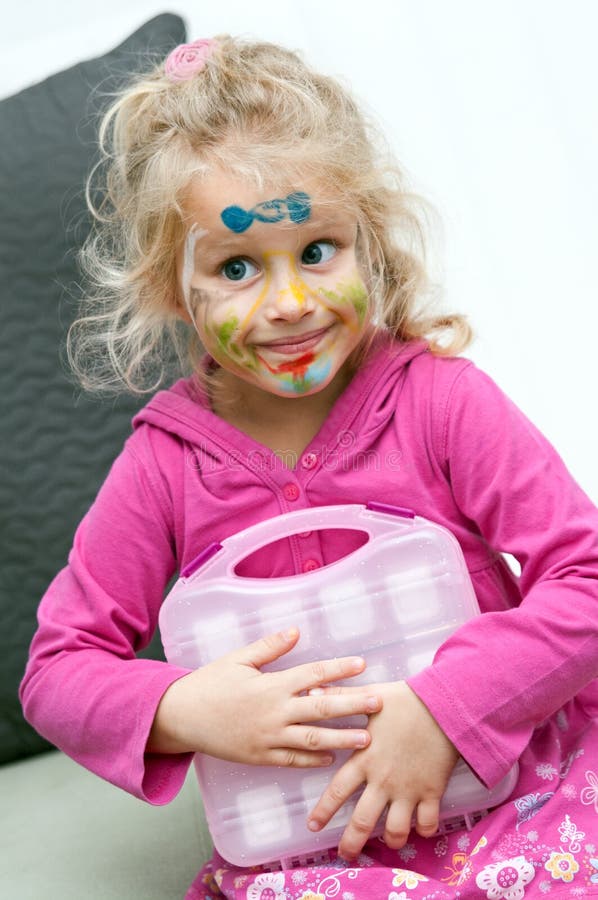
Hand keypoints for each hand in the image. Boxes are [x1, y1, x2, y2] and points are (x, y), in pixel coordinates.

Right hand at [147, 627, 382, 766]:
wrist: (181, 717)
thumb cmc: (209, 683)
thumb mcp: (238, 659)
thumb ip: (269, 647)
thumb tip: (296, 630)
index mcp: (271, 685)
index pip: (312, 674)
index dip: (338, 669)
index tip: (362, 665)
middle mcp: (274, 713)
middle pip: (321, 708)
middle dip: (352, 705)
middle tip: (379, 703)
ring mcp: (268, 738)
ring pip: (312, 740)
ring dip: (342, 739)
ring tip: (366, 738)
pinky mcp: (260, 757)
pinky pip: (292, 761)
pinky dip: (314, 761)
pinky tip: (333, 758)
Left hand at [307, 681, 458, 857]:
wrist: (445, 706)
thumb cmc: (405, 700)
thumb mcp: (369, 697)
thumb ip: (339, 698)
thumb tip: (312, 693)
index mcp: (364, 760)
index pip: (336, 792)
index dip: (323, 812)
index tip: (313, 826)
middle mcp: (383, 781)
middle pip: (362, 822)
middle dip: (351, 843)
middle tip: (346, 855)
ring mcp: (408, 790)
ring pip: (395, 830)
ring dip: (390, 841)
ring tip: (387, 843)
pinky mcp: (432, 792)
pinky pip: (427, 823)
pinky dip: (423, 831)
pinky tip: (419, 829)